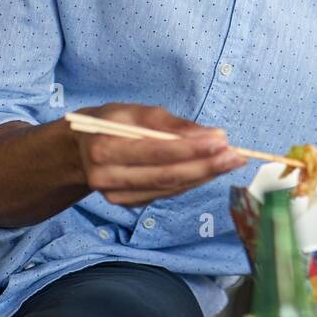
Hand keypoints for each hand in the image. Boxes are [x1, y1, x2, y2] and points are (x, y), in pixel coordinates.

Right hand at [72, 103, 246, 206]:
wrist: (80, 150)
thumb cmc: (112, 123)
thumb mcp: (134, 112)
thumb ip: (170, 124)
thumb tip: (209, 134)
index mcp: (103, 147)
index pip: (155, 151)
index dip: (191, 148)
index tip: (221, 140)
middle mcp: (106, 177)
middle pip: (166, 175)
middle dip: (206, 165)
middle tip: (236, 155)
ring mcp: (116, 196)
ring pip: (170, 187)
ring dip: (205, 175)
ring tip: (232, 161)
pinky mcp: (128, 204)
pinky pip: (167, 193)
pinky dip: (192, 181)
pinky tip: (211, 170)